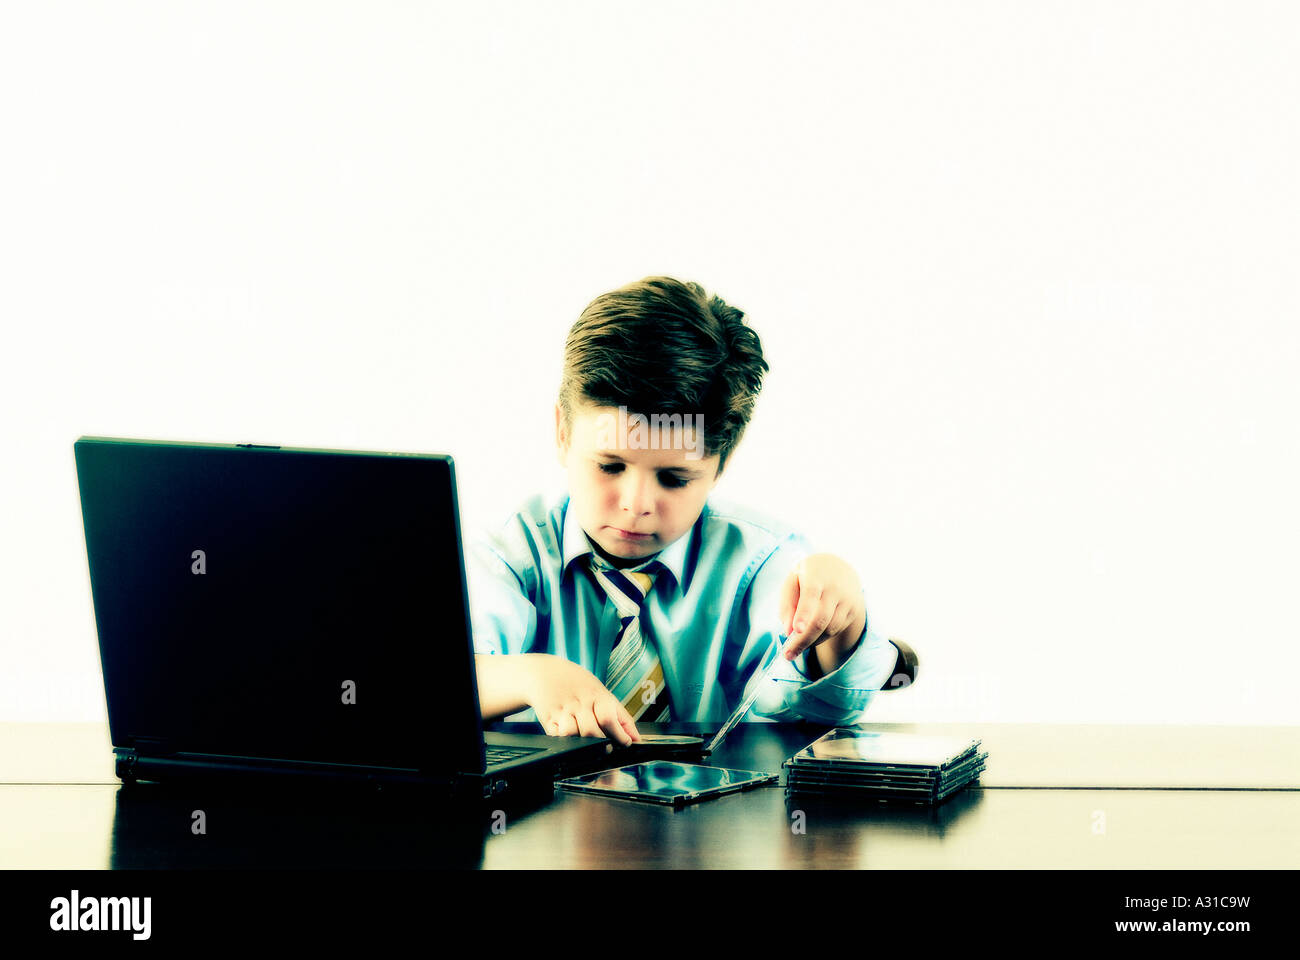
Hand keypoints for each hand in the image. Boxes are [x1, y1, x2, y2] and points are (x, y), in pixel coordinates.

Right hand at [521, 654, 641, 744]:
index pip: (608, 718)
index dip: (619, 735)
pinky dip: (566, 741)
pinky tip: (572, 738)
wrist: (544, 671)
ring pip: (572, 735)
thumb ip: (620, 716)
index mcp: (595, 694)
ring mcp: (562, 710)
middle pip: (591, 731)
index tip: (626, 743)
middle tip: (608, 746)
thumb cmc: (578, 683)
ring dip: (582, 744)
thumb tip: (636, 738)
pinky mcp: (548, 719)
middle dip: (602, 744)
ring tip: (588, 742)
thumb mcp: (602, 692)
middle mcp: (578, 702)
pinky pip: (557, 736)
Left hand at [777, 553, 866, 665]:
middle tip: (787, 655)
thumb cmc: (808, 575)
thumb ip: (787, 604)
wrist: (840, 568)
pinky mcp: (854, 611)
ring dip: (810, 642)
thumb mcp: (792, 581)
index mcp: (816, 575)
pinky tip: (809, 638)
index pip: (811, 595)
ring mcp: (847, 600)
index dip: (803, 613)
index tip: (795, 631)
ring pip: (829, 629)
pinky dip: (820, 638)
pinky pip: (835, 631)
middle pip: (820, 620)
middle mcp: (835, 587)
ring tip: (794, 648)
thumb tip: (788, 631)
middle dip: (803, 640)